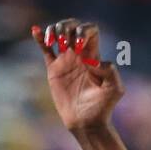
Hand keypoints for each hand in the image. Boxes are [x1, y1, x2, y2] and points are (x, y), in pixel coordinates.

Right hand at [31, 18, 124, 134]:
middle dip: (67, 27)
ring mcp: (66, 60)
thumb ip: (110, 71)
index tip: (81, 49)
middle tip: (65, 43)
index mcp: (94, 55)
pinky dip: (39, 37)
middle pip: (72, 26)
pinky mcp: (54, 69)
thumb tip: (92, 60)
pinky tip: (35, 31)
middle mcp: (79, 54)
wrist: (87, 123)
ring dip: (54, 30)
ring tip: (54, 42)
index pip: (90, 30)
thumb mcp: (115, 89)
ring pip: (57, 33)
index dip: (84, 31)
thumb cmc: (103, 107)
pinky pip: (45, 49)